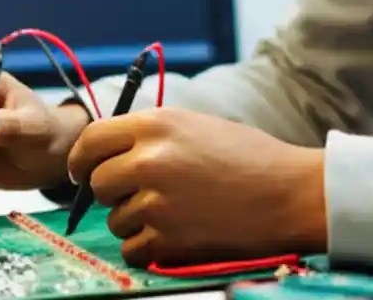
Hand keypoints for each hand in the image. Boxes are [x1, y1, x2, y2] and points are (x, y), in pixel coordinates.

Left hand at [67, 108, 326, 267]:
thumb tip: (110, 154)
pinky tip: (174, 236)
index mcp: (156, 124)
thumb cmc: (251, 158)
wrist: (291, 193)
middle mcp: (149, 160)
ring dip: (133, 221)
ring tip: (173, 214)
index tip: (81, 172)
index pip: (91, 140)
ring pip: (114, 219)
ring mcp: (156, 201)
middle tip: (139, 196)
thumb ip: (151, 136)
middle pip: (98, 183)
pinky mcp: (168, 238)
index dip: (81, 159)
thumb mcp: (196, 126)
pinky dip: (146, 247)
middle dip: (112, 192)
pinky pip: (131, 248)